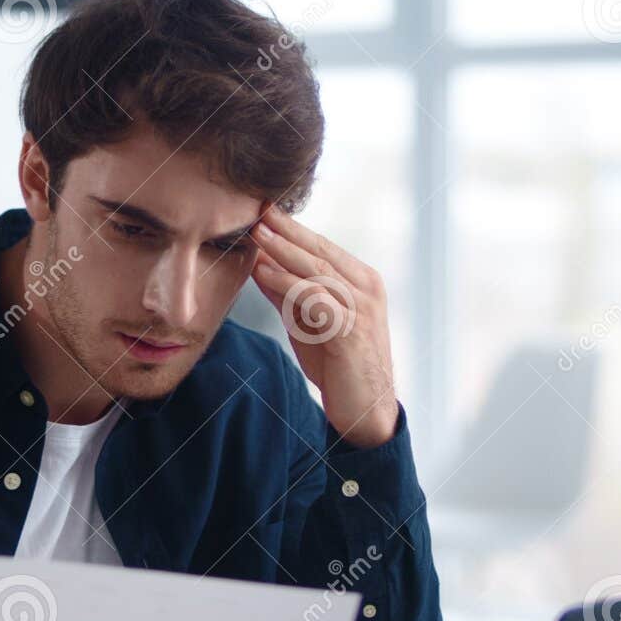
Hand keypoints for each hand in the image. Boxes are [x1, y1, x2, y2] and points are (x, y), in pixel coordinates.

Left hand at [249, 205, 399, 448]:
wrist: (365, 409)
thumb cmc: (338, 364)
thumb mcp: (309, 321)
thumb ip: (288, 293)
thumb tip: (259, 264)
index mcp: (360, 280)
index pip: (322, 246)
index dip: (291, 228)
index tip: (262, 210)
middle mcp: (365, 288)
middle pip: (319, 250)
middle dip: (285, 230)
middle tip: (256, 211)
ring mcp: (361, 308)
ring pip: (317, 270)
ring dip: (283, 250)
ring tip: (255, 234)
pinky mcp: (350, 330)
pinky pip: (314, 299)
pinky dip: (287, 284)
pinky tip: (264, 274)